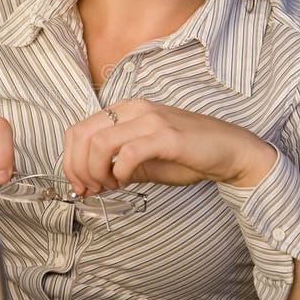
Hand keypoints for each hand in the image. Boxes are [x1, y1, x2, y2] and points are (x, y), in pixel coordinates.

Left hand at [63, 99, 276, 192]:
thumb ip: (114, 166)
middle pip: (82, 135)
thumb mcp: (143, 159)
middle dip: (78, 169)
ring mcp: (150, 120)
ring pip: (100, 143)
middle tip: (90, 189)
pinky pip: (129, 153)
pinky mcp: (167, 136)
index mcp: (124, 110)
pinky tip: (127, 181)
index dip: (70, 161)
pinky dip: (120, 172)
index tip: (80, 185)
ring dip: (97, 172)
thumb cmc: (186, 154)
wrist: (229, 150)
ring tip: (110, 186)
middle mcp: (134, 109)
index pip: (78, 130)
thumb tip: (87, 183)